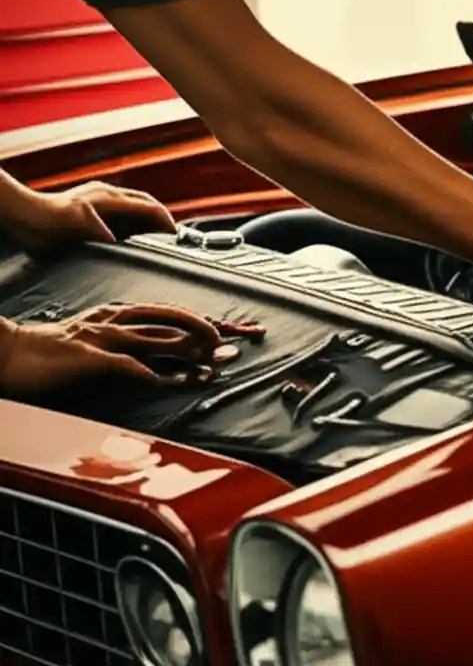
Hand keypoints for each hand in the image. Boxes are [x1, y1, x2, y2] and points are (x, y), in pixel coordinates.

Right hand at [0, 303, 227, 398]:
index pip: (167, 314)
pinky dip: (146, 372)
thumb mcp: (95, 344)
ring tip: (210, 365)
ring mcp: (101, 338)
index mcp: (117, 316)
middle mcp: (113, 322)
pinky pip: (122, 364)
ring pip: (153, 340)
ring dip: (184, 353)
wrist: (7, 353)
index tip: (225, 332)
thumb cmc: (51, 354)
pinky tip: (164, 381)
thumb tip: (162, 362)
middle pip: (168, 321)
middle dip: (202, 332)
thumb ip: (126, 348)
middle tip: (228, 347)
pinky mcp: (86, 357)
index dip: (198, 322)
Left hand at [6, 181, 175, 254]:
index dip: (163, 219)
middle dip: (161, 216)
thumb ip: (94, 227)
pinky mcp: (93, 206)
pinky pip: (123, 210)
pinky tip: (134, 233)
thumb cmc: (46, 221)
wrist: (23, 215)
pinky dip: (136, 220)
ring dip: (150, 217)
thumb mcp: (72, 222)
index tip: (174, 233)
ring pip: (135, 205)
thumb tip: (113, 238)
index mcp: (107, 197)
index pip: (146, 206)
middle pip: (145, 202)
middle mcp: (107, 195)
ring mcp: (100, 199)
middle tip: (172, 234)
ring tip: (159, 234)